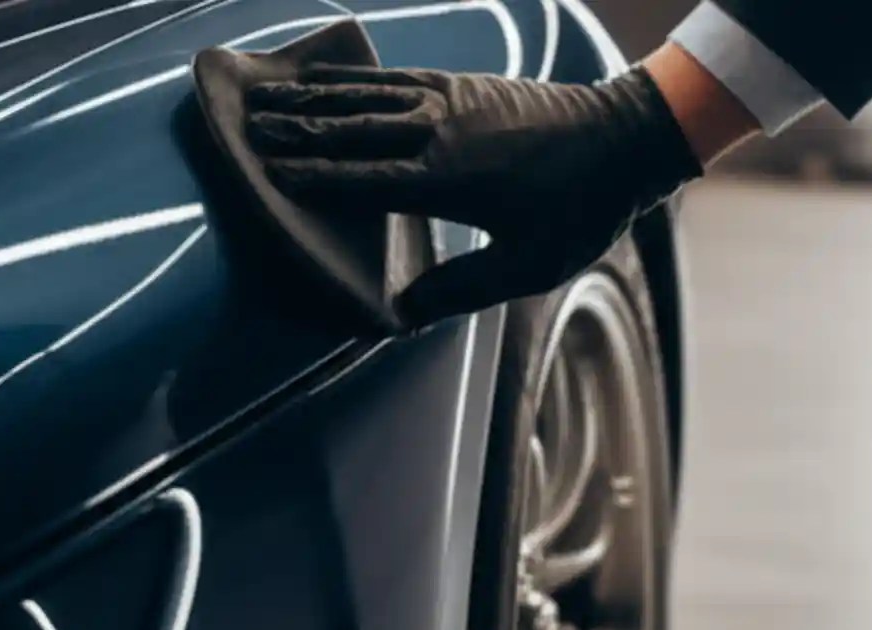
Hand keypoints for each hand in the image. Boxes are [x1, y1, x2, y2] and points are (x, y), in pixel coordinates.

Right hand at [246, 64, 701, 325]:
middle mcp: (440, 132)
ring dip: (315, 96)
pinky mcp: (462, 84)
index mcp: (449, 180)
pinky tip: (332, 78)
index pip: (365, 179)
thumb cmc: (579, 210)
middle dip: (298, 128)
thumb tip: (402, 311)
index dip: (315, 176)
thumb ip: (463, 289)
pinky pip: (396, 77)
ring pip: (367, 96)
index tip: (268, 173)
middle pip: (353, 129)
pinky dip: (356, 77)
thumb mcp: (528, 267)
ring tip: (269, 95)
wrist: (625, 139)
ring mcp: (450, 101)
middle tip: (246, 126)